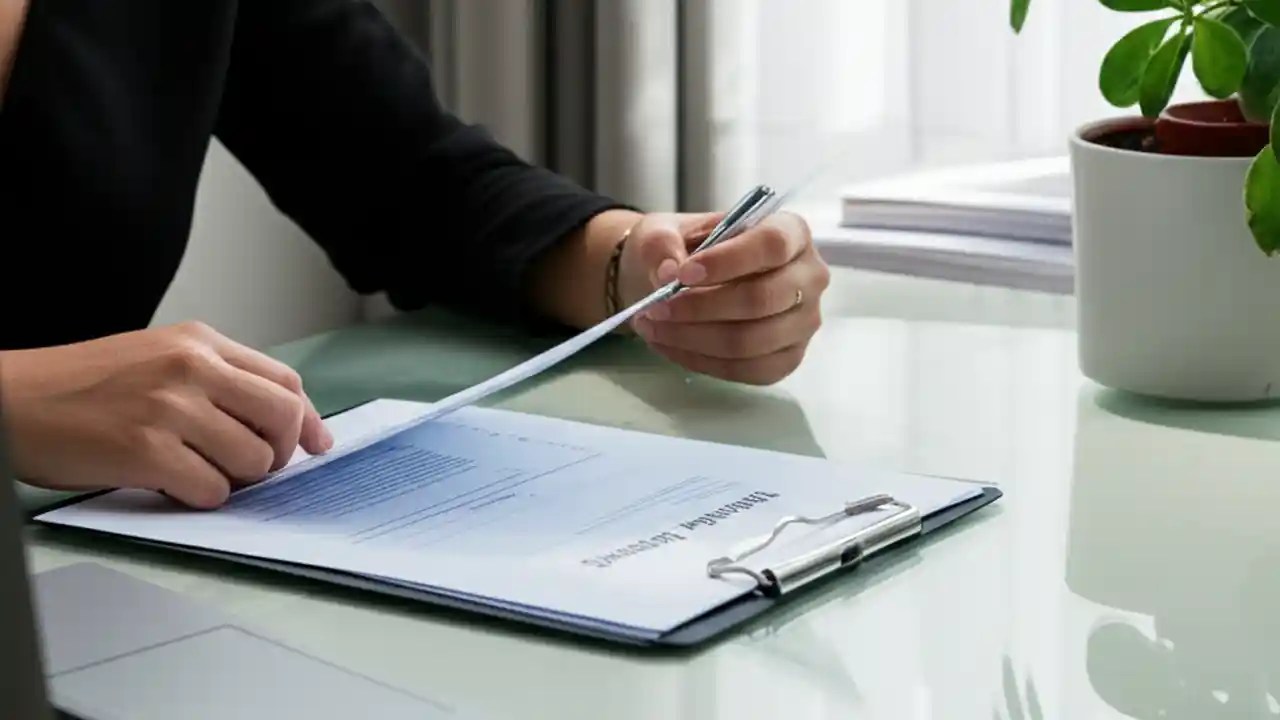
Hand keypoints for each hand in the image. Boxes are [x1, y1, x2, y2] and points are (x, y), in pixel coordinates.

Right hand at [0, 321, 332, 508]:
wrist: (11, 401)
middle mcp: (191, 367)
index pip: (284, 381)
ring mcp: (170, 408)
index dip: (308, 419)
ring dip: (236, 479)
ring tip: (197, 470)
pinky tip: (171, 484)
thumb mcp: (159, 360)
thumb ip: (219, 382)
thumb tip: (284, 422)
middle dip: (279, 452)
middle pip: (283, 418)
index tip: (316, 444)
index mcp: (199, 342)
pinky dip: (201, 497)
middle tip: (256, 467)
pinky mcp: (147, 451)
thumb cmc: (80, 387)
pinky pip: (213, 491)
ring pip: (253, 460)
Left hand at [617, 211, 829, 384]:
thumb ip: (662, 245)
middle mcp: (809, 277)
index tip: (682, 274)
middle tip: (656, 308)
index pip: (772, 245)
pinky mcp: (787, 357)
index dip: (727, 261)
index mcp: (791, 232)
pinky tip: (670, 345)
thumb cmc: (684, 249)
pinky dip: (701, 360)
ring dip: (694, 338)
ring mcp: (803, 322)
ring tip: (653, 327)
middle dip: (701, 308)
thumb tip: (668, 273)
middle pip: (762, 300)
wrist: (682, 280)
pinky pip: (747, 370)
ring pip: (751, 341)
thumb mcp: (663, 231)